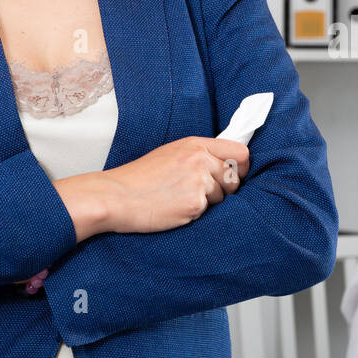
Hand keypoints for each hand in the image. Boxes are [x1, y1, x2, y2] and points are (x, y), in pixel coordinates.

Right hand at [103, 136, 249, 234]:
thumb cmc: (140, 178)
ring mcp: (198, 181)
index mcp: (195, 144)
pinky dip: (195, 213)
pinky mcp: (194, 203)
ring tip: (179, 199)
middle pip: (234, 177)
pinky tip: (175, 209)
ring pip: (222, 196)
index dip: (241, 167)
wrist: (116, 196)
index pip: (240, 152)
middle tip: (200, 193)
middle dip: (224, 188)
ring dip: (207, 202)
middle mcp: (200, 159)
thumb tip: (226, 165)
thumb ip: (199, 156)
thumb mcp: (171, 154)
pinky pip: (207, 211)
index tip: (234, 175)